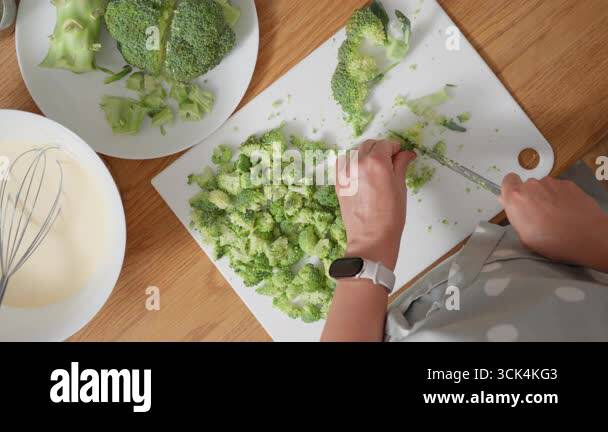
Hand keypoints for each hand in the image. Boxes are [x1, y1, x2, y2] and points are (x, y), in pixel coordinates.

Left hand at [336, 140, 415, 269]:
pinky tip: (362, 174)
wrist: (371, 238)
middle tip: (390, 162)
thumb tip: (407, 153)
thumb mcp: (400, 187)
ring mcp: (345, 172)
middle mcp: (358, 163)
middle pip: (369, 145)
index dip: (395, 148)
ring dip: (366, 155)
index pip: (386, 144)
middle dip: (381, 149)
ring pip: (355, 152)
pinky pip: (344, 164)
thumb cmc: (390, 216)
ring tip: (375, 170)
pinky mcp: (338, 182)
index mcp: (376, 162)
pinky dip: (352, 164)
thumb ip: (401, 165)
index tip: (400, 155)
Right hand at [500, 174, 607, 271]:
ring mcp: (551, 183)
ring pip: (543, 187)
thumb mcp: (525, 236)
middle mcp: (531, 186)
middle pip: (526, 186)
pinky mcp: (568, 183)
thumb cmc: (553, 241)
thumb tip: (511, 204)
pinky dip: (561, 197)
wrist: (587, 236)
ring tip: (556, 214)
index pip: (507, 181)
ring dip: (546, 197)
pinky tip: (568, 211)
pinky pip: (559, 188)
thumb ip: (515, 216)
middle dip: (530, 197)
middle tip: (538, 214)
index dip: (511, 190)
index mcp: (516, 198)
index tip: (516, 201)